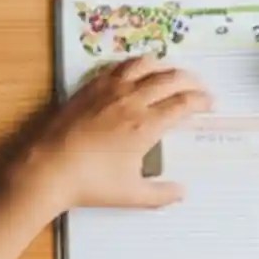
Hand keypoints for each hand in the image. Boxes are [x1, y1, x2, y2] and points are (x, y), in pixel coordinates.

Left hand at [13, 56, 211, 211]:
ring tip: (171, 73)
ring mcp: (110, 90)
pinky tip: (137, 72)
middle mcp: (132, 100)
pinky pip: (120, 66)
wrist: (48, 168)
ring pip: (145, 64)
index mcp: (146, 125)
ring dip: (164, 66)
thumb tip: (181, 192)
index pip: (183, 104)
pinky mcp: (91, 87)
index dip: (201, 101)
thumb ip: (161, 194)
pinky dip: (136, 65)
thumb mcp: (131, 194)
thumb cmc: (91, 183)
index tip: (210, 104)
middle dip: (191, 81)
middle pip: (170, 79)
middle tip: (199, 88)